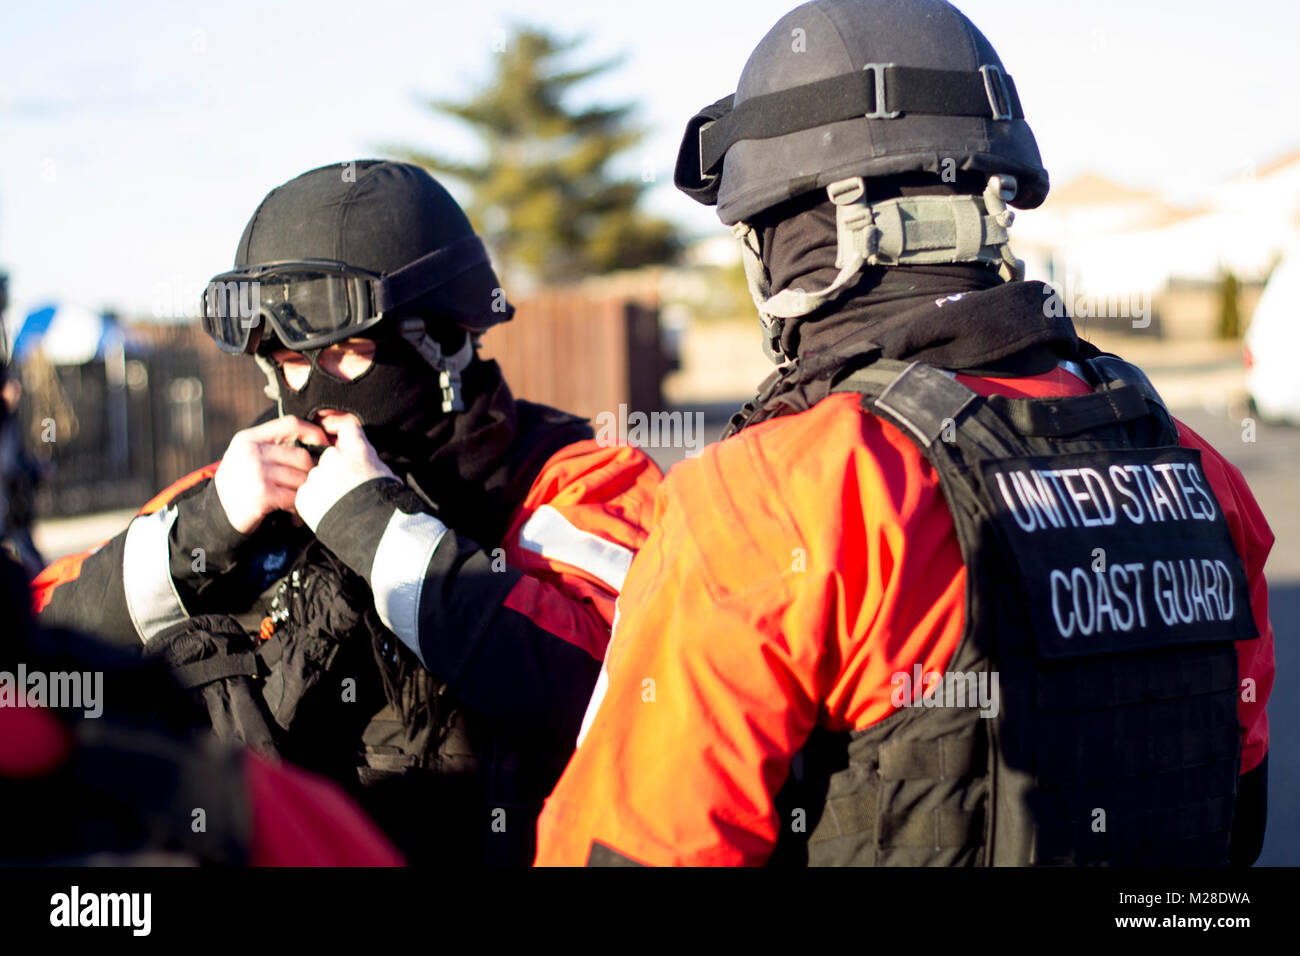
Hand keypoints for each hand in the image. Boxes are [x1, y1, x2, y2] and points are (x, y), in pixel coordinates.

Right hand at [213, 416, 327, 534]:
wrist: (216, 515)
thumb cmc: (240, 484)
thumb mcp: (248, 456)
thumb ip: (273, 445)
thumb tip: (317, 439)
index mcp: (249, 438)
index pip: (291, 424)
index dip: (313, 432)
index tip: (325, 444)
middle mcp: (251, 452)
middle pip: (301, 456)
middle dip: (310, 472)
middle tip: (308, 485)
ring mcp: (256, 472)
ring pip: (301, 478)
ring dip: (304, 492)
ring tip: (297, 500)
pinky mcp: (262, 495)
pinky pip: (295, 498)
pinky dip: (297, 507)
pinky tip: (291, 512)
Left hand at [295, 413, 397, 530]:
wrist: (374, 530)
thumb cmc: (387, 504)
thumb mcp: (386, 474)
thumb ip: (369, 462)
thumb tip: (366, 463)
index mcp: (357, 448)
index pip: (348, 428)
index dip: (346, 435)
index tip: (345, 442)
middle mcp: (333, 456)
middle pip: (329, 456)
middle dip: (335, 469)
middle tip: (346, 487)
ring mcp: (316, 475)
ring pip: (316, 477)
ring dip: (324, 487)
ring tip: (339, 506)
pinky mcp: (304, 495)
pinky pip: (306, 494)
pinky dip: (314, 503)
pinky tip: (329, 513)